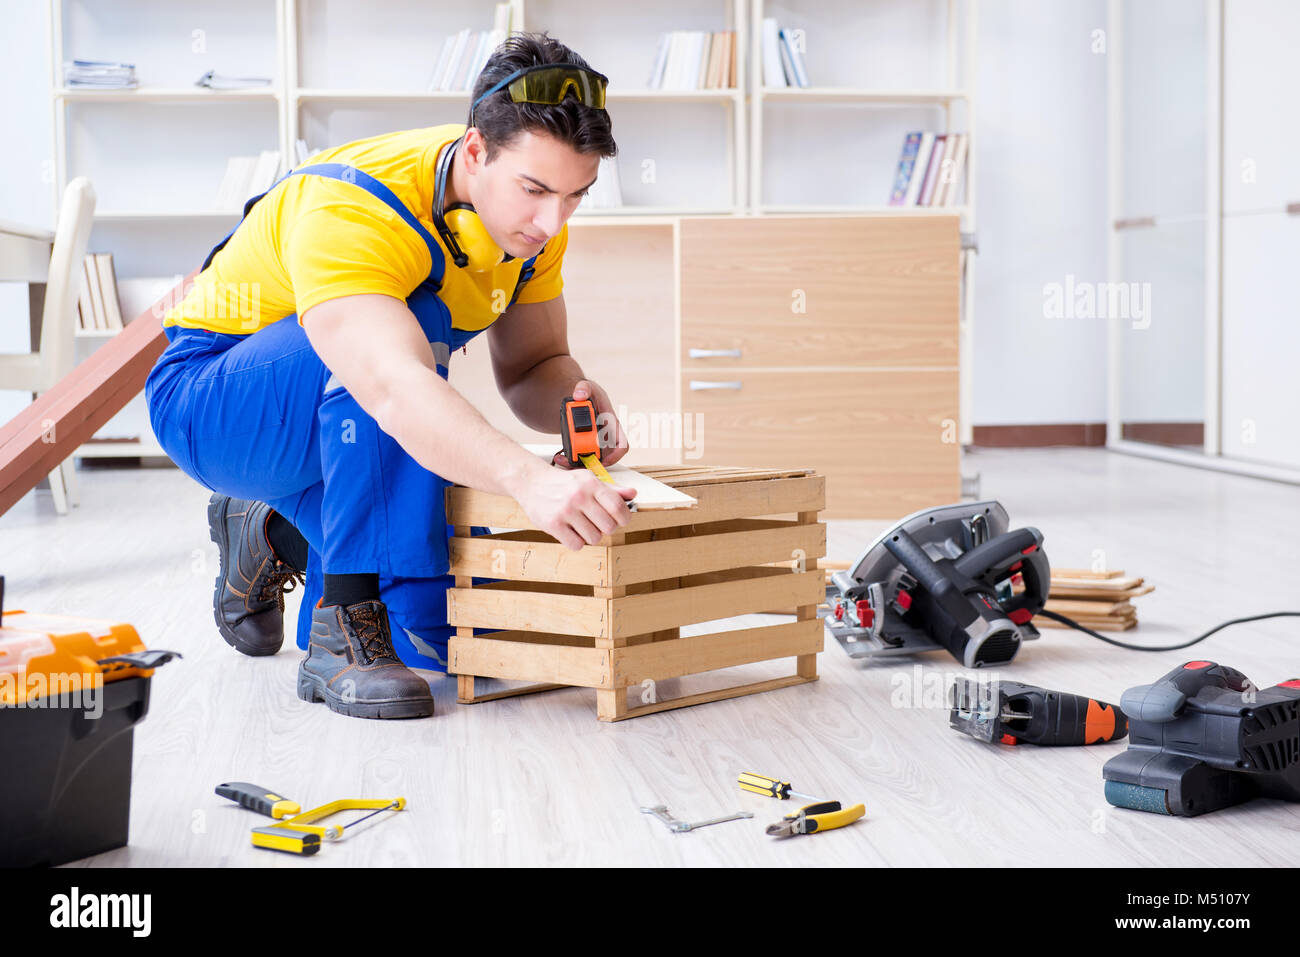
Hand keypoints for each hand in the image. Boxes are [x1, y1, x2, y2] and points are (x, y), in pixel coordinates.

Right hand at [514, 463, 636, 550]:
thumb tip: (633, 494)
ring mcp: (565, 511)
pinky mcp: (553, 524)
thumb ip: (611, 490)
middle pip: (609, 526)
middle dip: (606, 528)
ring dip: (591, 536)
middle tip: (597, 523)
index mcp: (591, 484)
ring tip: (582, 526)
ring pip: (594, 538)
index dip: (624, 518)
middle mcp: (579, 496)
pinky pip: (576, 545)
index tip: (620, 520)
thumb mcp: (588, 480)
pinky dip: (576, 542)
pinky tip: (571, 532)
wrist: (532, 482)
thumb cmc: (564, 483)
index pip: (618, 507)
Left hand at [554, 379, 628, 468]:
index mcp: (612, 424)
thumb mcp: (587, 387)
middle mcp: (606, 436)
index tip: (604, 460)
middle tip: (577, 463)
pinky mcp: (585, 443)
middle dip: (591, 463)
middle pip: (604, 457)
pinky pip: (582, 455)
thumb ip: (584, 388)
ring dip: (580, 463)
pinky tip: (561, 457)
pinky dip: (573, 459)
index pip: (622, 445)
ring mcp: (596, 441)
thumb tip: (579, 395)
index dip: (615, 455)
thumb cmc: (590, 393)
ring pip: (592, 459)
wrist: (580, 397)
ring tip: (564, 460)